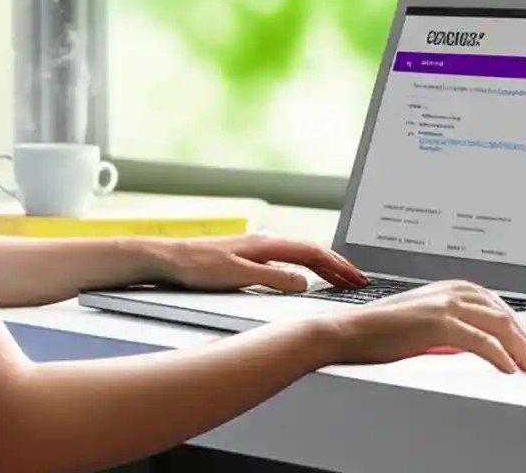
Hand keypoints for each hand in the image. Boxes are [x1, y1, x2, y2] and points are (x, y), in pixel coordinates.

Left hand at [143, 233, 367, 292]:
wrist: (166, 258)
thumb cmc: (196, 266)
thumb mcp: (237, 275)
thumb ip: (273, 278)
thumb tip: (305, 282)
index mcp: (267, 245)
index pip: (313, 253)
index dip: (338, 266)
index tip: (356, 279)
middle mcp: (265, 243)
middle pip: (311, 252)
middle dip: (337, 267)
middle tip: (359, 282)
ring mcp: (257, 249)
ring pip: (300, 256)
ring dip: (323, 268)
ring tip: (340, 280)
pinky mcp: (248, 257)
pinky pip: (287, 261)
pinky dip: (305, 269)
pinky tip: (305, 277)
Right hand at [322, 280, 525, 373]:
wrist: (349, 331)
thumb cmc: (377, 330)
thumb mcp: (419, 321)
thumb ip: (445, 323)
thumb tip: (470, 341)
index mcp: (445, 288)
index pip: (492, 302)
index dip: (514, 322)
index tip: (525, 341)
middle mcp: (448, 292)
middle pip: (500, 312)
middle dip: (522, 336)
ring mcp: (444, 305)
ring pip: (496, 324)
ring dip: (517, 347)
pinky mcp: (438, 323)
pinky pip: (480, 340)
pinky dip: (499, 355)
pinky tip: (507, 367)